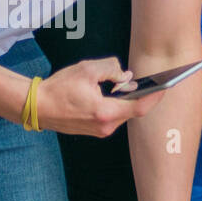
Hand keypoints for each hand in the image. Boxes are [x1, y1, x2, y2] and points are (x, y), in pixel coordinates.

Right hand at [36, 57, 165, 137]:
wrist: (37, 107)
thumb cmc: (59, 87)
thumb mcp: (86, 70)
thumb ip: (111, 69)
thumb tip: (126, 75)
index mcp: (105, 112)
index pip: (139, 107)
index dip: (155, 97)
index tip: (165, 87)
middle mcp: (105, 126)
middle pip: (132, 110)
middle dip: (139, 95)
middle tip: (146, 81)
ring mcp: (100, 131)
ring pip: (122, 113)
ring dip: (126, 100)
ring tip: (124, 85)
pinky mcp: (95, 131)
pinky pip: (113, 117)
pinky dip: (116, 105)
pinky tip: (112, 94)